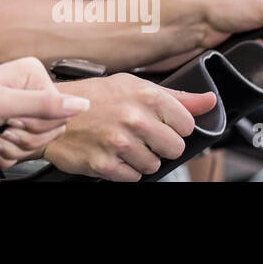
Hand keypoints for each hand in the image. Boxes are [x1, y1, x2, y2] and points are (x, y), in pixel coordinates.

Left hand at [0, 57, 88, 155]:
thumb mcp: (5, 104)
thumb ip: (45, 106)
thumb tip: (81, 104)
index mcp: (32, 74)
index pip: (61, 113)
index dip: (37, 125)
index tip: (13, 122)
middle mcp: (28, 88)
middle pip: (50, 130)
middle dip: (24, 138)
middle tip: (2, 130)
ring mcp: (18, 107)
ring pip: (36, 141)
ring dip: (13, 147)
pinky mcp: (8, 123)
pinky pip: (21, 148)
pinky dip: (7, 152)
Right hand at [41, 73, 215, 180]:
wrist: (52, 111)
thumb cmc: (94, 97)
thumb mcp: (133, 86)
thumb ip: (176, 97)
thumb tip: (209, 101)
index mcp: (146, 96)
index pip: (186, 125)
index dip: (173, 126)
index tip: (158, 123)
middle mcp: (134, 119)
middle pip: (174, 149)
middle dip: (160, 145)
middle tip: (140, 136)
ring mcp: (120, 143)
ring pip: (154, 165)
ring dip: (140, 159)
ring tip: (121, 143)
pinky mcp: (106, 164)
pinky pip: (133, 178)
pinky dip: (123, 170)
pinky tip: (111, 153)